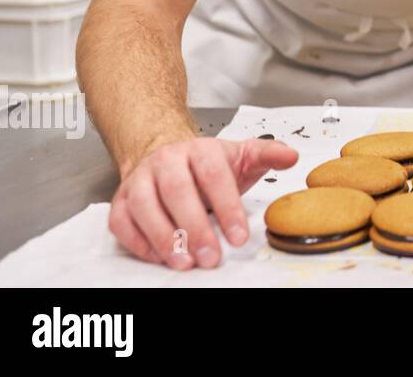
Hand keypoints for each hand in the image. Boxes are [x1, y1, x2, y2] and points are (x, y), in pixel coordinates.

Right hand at [109, 136, 297, 269]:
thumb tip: (291, 156)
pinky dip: (137, 241)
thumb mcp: (242, 155)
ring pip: (144, 206)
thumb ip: (268, 155)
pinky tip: (159, 257)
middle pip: (177, 191)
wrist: (168, 156)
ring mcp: (140, 179)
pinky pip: (122, 221)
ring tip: (185, 262)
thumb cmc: (207, 163)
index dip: (227, 207)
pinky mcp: (122, 199)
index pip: (213, 176)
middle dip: (194, 228)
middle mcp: (166, 161)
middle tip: (211, 257)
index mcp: (199, 149)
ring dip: (163, 237)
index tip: (239, 236)